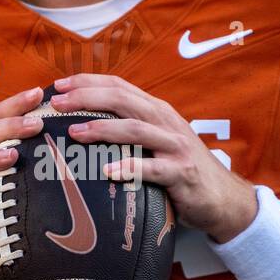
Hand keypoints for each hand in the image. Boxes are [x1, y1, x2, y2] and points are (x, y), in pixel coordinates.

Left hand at [50, 73, 257, 242]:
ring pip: (135, 129)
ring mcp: (175, 146)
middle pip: (122, 101)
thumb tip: (84, 126)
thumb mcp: (157, 141)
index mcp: (155, 111)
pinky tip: (108, 172)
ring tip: (75, 132)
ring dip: (102, 129)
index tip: (58, 85)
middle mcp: (165, 122)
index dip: (88, 82)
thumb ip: (129, 129)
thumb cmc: (180, 169)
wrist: (223, 197)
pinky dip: (130, 168)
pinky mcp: (182, 173)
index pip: (119, 86)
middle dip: (87, 98)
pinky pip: (153, 169)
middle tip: (57, 104)